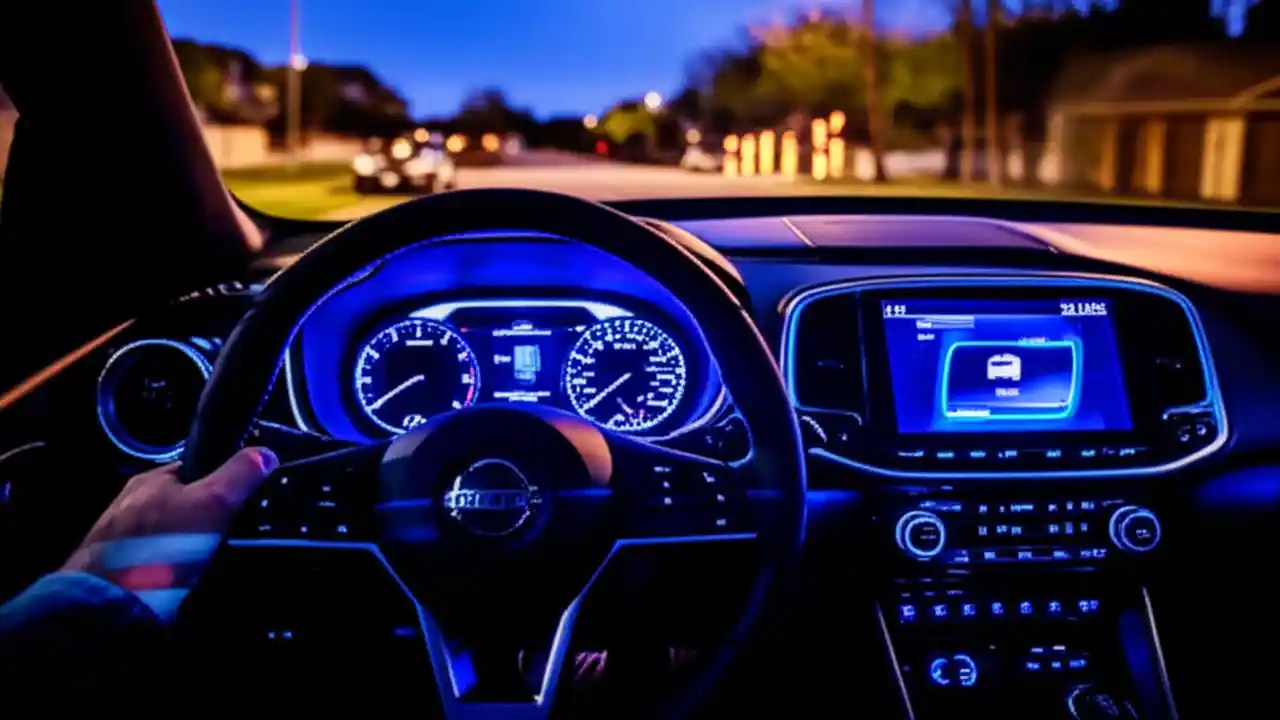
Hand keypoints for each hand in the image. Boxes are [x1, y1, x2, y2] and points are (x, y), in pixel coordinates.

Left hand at [61, 447, 276, 619]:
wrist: (110, 604)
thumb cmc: (163, 544)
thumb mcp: (212, 503)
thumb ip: (239, 475)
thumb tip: (266, 453)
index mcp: (149, 480)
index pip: (193, 470)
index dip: (219, 481)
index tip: (239, 501)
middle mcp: (128, 504)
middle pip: (178, 503)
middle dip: (202, 517)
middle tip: (227, 536)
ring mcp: (117, 539)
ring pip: (165, 535)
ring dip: (185, 546)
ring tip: (208, 562)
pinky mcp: (115, 571)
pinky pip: (153, 561)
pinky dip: (170, 568)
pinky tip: (182, 580)